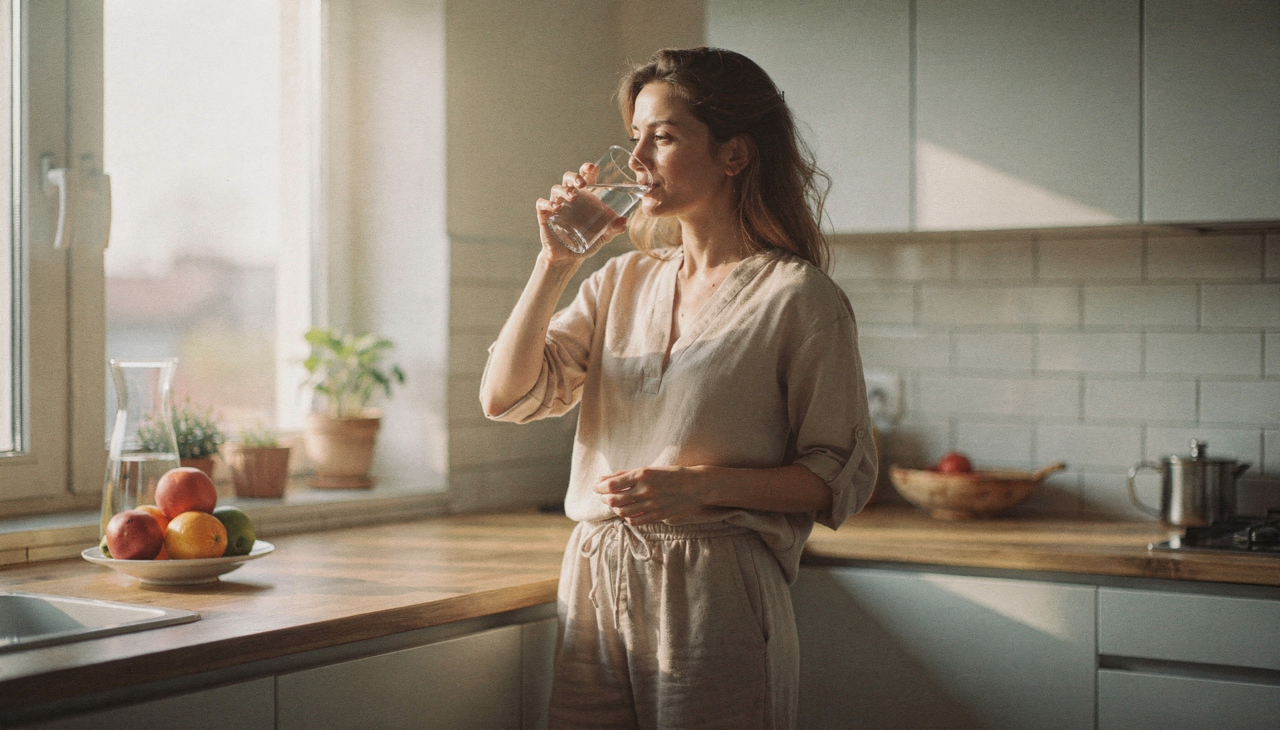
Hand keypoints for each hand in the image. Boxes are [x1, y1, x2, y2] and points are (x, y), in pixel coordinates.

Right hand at [535, 162, 626, 261]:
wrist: (568, 258)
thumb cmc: (586, 242)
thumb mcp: (603, 237)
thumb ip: (613, 229)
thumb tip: (623, 222)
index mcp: (584, 198)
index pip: (584, 177)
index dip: (587, 170)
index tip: (593, 167)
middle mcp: (569, 198)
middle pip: (568, 178)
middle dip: (575, 176)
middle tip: (583, 183)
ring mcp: (556, 206)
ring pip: (556, 189)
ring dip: (564, 191)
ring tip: (573, 198)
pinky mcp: (545, 216)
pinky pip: (542, 204)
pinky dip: (547, 203)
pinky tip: (555, 208)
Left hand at [594, 466, 712, 525]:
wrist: (696, 486)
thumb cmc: (670, 474)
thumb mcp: (648, 469)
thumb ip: (624, 475)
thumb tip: (602, 479)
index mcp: (642, 474)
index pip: (612, 485)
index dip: (600, 487)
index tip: (597, 487)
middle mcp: (646, 490)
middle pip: (614, 500)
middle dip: (605, 498)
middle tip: (604, 495)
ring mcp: (652, 504)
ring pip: (622, 512)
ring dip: (614, 508)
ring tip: (615, 503)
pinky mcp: (657, 515)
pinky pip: (634, 521)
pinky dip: (626, 517)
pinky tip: (627, 511)